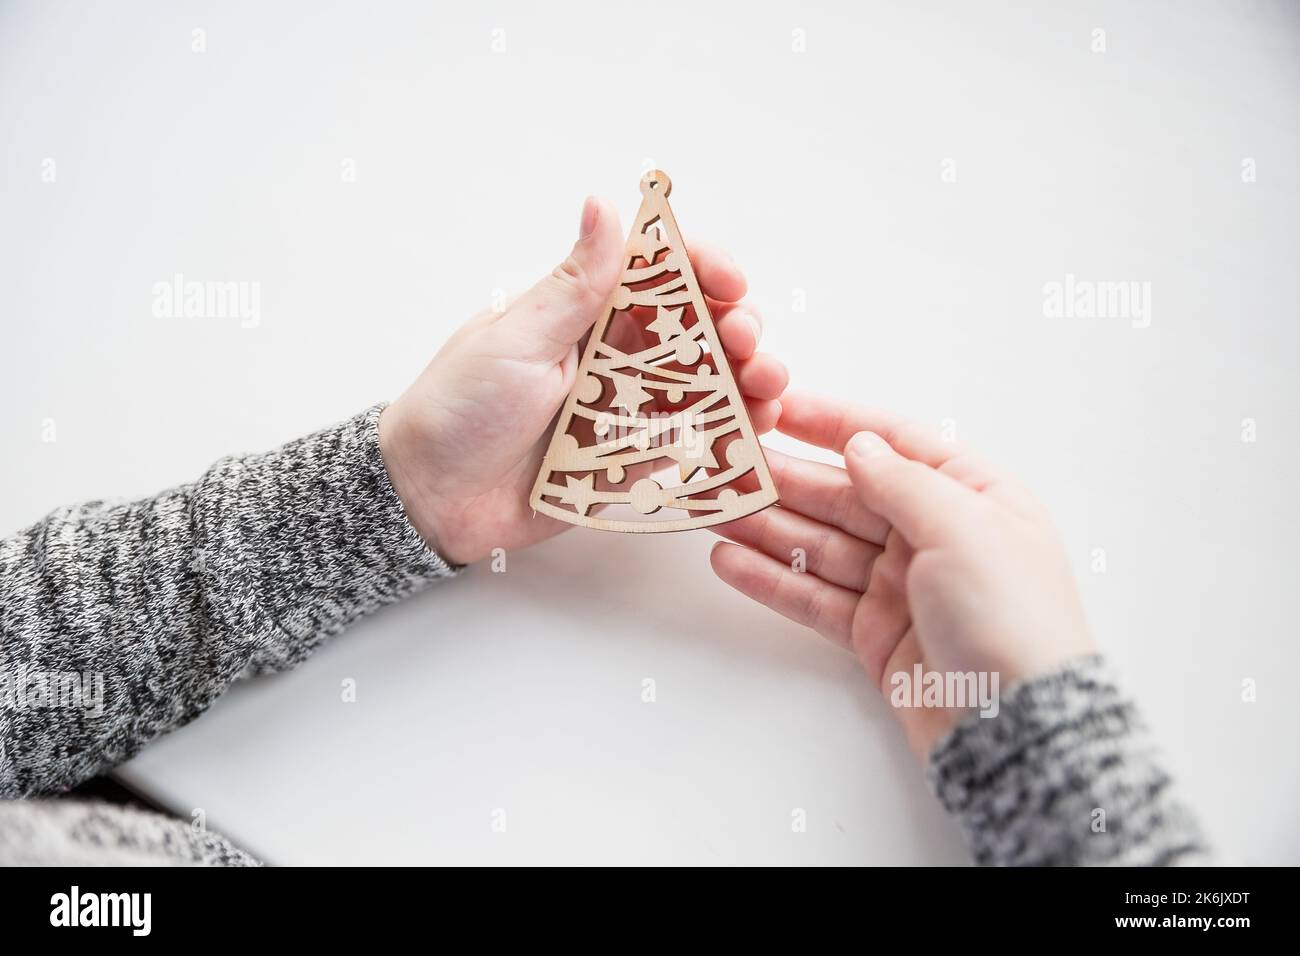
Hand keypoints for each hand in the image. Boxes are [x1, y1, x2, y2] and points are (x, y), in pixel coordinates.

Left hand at [378, 197, 788, 564]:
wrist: (429, 496)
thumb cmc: (460, 407)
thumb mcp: (517, 339)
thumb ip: (575, 283)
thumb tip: (603, 201)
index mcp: (587, 314)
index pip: (662, 276)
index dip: (705, 270)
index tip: (729, 281)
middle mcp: (615, 357)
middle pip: (699, 332)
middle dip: (739, 331)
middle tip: (748, 346)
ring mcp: (626, 411)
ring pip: (705, 388)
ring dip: (747, 383)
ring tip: (768, 390)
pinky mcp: (628, 463)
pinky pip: (688, 448)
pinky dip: (726, 440)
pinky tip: (754, 436)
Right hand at [710, 391, 1095, 757]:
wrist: (1015, 726)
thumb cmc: (1008, 614)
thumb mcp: (964, 528)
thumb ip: (903, 482)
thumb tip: (859, 445)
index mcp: (970, 496)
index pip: (894, 443)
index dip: (835, 422)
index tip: (780, 406)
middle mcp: (932, 535)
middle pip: (846, 495)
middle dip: (786, 478)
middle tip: (726, 460)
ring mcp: (899, 586)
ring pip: (820, 544)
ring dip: (766, 525)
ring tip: (711, 506)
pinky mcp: (873, 634)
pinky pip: (813, 596)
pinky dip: (770, 578)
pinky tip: (727, 559)